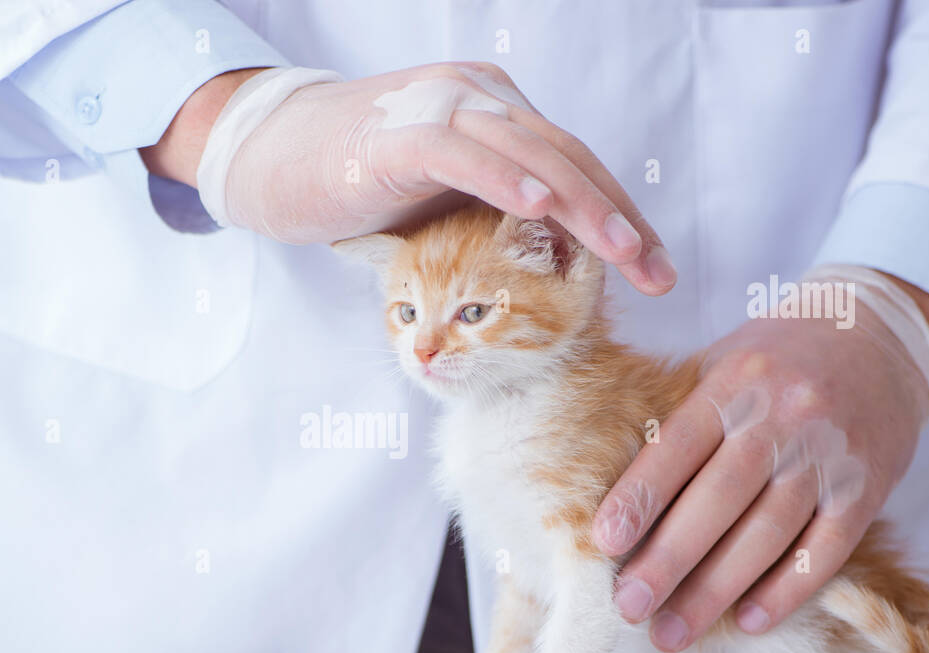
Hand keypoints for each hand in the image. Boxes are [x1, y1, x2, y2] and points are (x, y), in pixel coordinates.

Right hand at [156, 62, 675, 294]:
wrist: (270, 153)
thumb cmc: (354, 184)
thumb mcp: (439, 202)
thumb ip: (486, 213)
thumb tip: (538, 261)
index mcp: (497, 115)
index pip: (573, 167)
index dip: (617, 218)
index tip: (651, 270)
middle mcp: (482, 101)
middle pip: (569, 161)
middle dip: (618, 222)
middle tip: (658, 275)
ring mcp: (442, 110)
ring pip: (530, 154)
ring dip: (580, 207)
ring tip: (621, 253)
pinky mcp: (400, 133)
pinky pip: (464, 154)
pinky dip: (504, 179)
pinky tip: (541, 211)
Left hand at [592, 279, 928, 651]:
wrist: (880, 336)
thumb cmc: (777, 360)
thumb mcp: (724, 365)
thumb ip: (681, 419)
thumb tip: (616, 496)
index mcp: (735, 382)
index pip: (678, 446)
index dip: (640, 497)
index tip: (603, 544)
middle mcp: (785, 416)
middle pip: (719, 500)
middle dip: (668, 561)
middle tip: (628, 608)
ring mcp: (830, 454)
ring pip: (767, 534)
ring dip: (715, 591)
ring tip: (672, 632)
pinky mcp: (868, 488)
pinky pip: (825, 549)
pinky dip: (785, 589)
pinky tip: (746, 621)